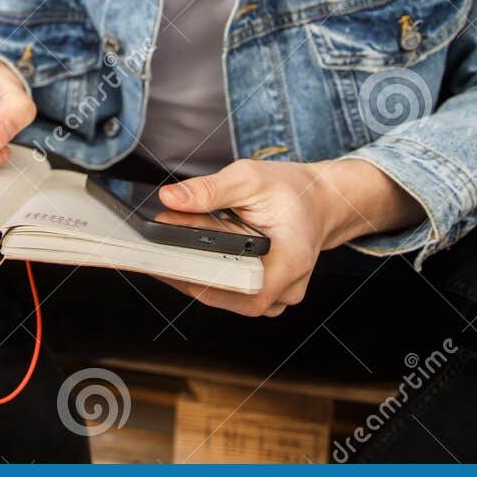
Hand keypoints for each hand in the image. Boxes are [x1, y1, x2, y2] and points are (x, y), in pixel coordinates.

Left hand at [150, 156, 419, 317]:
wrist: (320, 199)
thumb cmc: (292, 190)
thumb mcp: (250, 178)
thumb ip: (209, 190)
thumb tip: (171, 198)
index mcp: (290, 262)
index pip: (243, 292)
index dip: (202, 282)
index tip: (168, 265)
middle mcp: (287, 288)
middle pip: (230, 298)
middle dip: (190, 277)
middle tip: (157, 255)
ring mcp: (278, 295)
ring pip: (229, 299)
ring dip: (197, 279)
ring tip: (169, 255)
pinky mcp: (266, 292)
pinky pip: (232, 293)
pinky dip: (209, 277)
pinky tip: (188, 259)